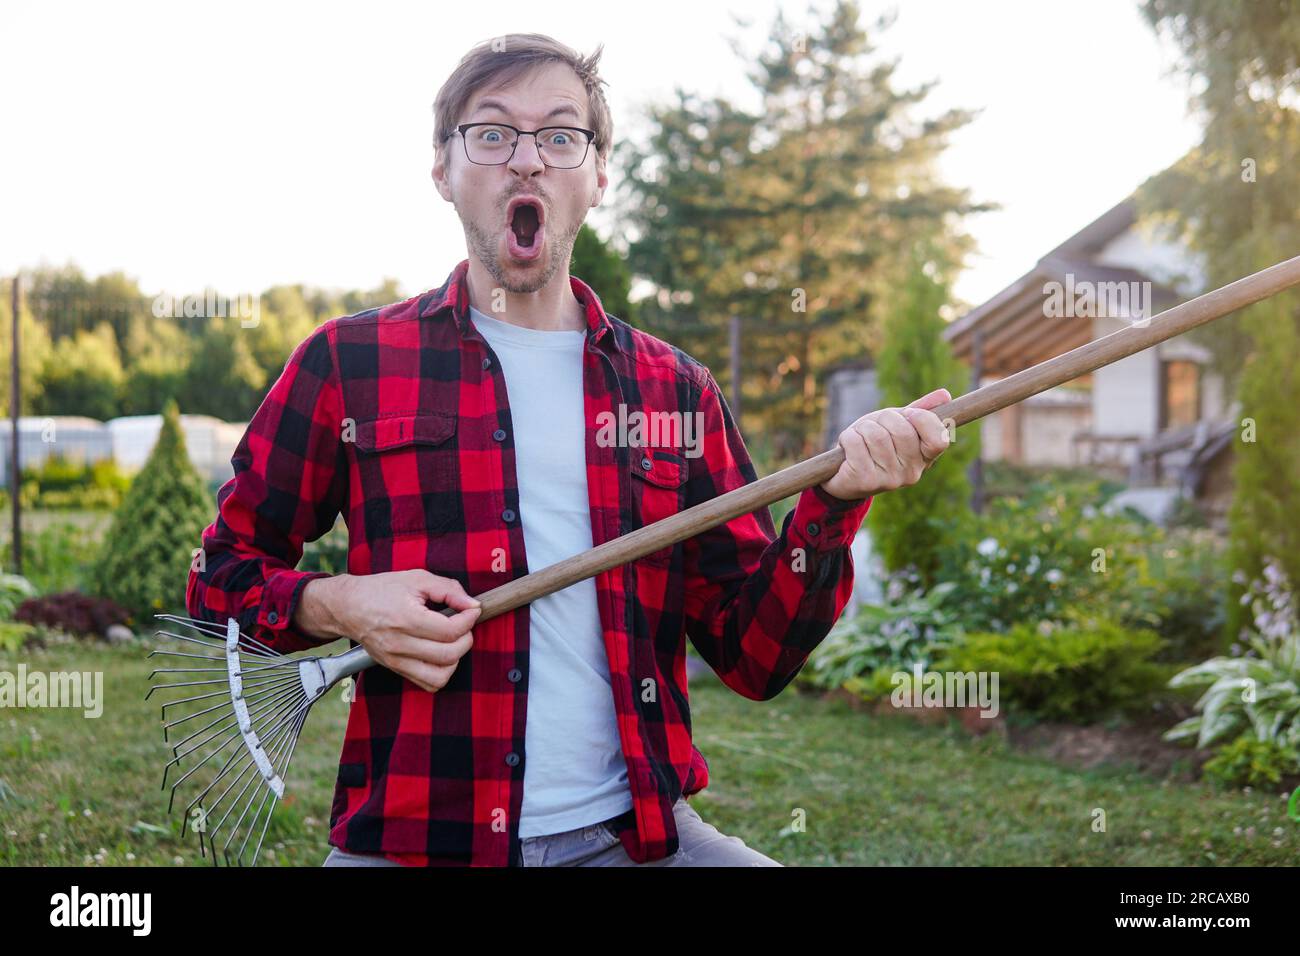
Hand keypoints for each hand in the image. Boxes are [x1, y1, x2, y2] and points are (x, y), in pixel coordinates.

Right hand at [297, 570, 480, 691]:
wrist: (348, 606)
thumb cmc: (382, 589)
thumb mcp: (417, 578)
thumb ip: (448, 589)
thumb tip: (473, 605)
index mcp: (406, 618)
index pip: (450, 631)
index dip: (469, 620)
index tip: (472, 610)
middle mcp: (399, 644)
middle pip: (449, 654)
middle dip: (466, 639)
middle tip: (464, 625)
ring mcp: (396, 660)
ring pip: (440, 676)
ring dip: (455, 659)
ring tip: (452, 641)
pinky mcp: (395, 669)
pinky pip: (427, 684)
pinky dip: (441, 673)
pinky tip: (440, 654)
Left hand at [819, 387, 952, 500]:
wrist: (843, 476)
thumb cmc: (873, 445)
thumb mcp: (895, 424)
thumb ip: (919, 411)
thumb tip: (945, 394)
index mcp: (925, 458)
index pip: (939, 439)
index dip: (923, 419)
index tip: (908, 414)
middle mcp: (912, 473)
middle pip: (902, 429)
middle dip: (882, 419)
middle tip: (873, 428)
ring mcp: (890, 480)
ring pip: (876, 434)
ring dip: (862, 429)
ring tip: (859, 439)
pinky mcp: (866, 481)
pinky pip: (855, 442)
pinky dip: (847, 437)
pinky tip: (847, 448)